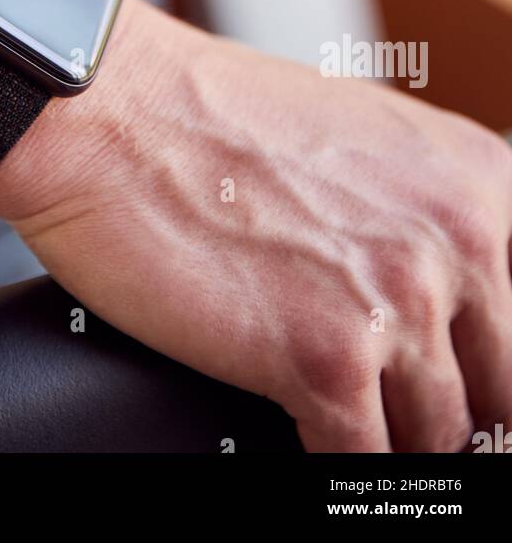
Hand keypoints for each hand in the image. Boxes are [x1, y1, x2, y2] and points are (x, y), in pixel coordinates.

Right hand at [0, 0, 511, 452]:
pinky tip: (301, 441)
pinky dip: (336, 468)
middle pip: (494, 391)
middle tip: (397, 425)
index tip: (458, 394)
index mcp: (475, 179)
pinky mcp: (326, 359)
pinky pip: (365, 469)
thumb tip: (433, 296)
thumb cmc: (200, 116)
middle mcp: (457, 238)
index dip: (483, 372)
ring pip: (436, 441)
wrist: (106, 109)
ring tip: (344, 430)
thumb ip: (411, 215)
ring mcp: (398, 301)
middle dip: (446, 418)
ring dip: (387, 447)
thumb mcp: (352, 141)